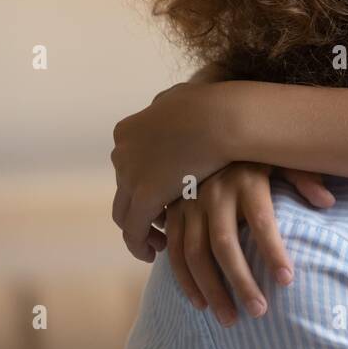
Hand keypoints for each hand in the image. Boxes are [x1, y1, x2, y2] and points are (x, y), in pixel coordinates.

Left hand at [111, 79, 243, 261]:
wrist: (224, 116)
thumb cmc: (215, 104)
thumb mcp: (186, 96)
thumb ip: (173, 104)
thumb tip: (171, 102)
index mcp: (128, 131)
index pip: (127, 165)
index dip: (144, 182)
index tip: (163, 196)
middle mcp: (122, 153)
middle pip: (125, 189)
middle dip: (142, 206)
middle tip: (161, 223)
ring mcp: (131, 175)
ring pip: (125, 213)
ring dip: (140, 229)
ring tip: (160, 242)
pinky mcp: (146, 196)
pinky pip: (134, 230)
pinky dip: (140, 244)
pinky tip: (155, 251)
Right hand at [163, 163, 336, 324]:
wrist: (205, 136)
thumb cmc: (253, 153)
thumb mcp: (280, 156)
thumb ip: (304, 177)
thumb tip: (328, 201)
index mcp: (246, 178)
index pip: (261, 220)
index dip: (273, 251)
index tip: (287, 280)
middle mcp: (214, 191)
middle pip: (225, 244)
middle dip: (241, 281)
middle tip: (259, 311)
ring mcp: (189, 203)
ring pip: (195, 254)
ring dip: (211, 290)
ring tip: (230, 318)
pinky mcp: (172, 213)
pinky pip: (175, 252)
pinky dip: (184, 280)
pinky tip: (201, 303)